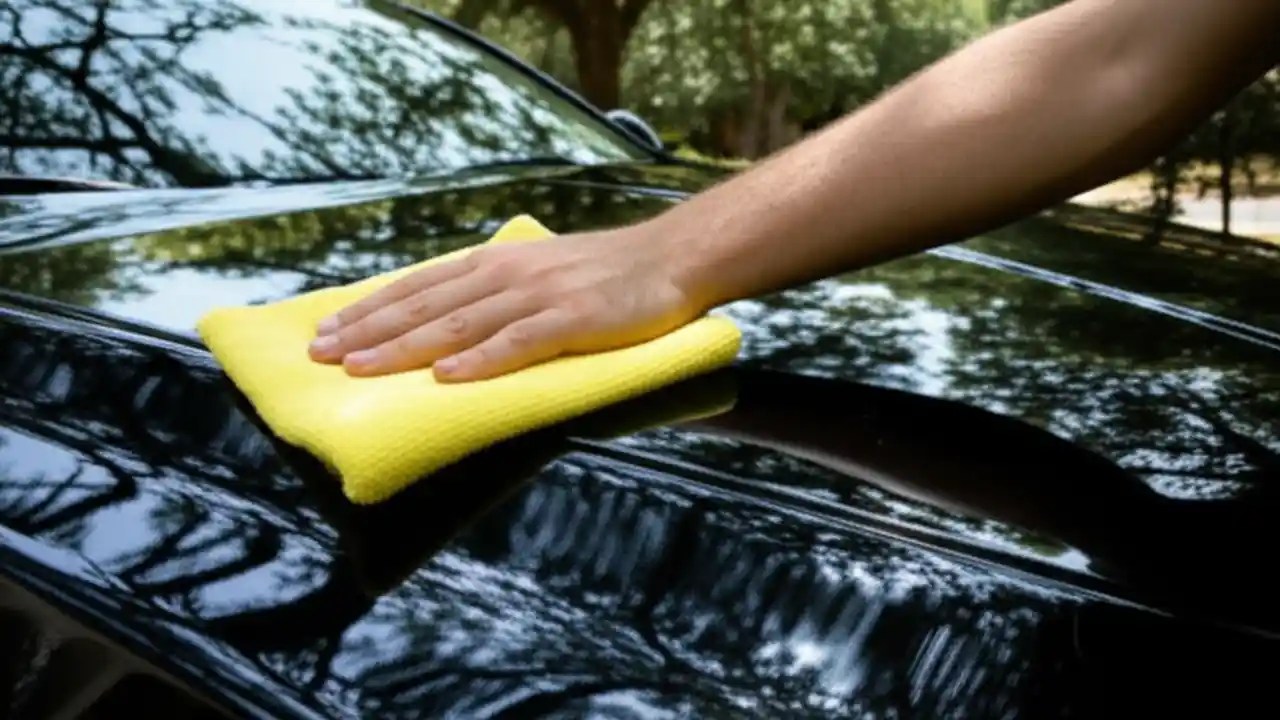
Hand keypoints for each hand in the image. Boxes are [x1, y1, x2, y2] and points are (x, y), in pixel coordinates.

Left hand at [307, 224, 703, 380]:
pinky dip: (480, 360)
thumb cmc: (604, 273)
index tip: (327, 332)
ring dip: (405, 348)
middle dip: (369, 332)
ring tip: (361, 369)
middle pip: (426, 306)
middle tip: (321, 356)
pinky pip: (518, 343)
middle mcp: (507, 275)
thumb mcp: (538, 271)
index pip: (419, 287)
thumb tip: (447, 323)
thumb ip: (495, 291)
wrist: (667, 258)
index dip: (370, 310)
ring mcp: (538, 296)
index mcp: (495, 264)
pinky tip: (447, 377)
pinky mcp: (572, 319)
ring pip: (459, 325)